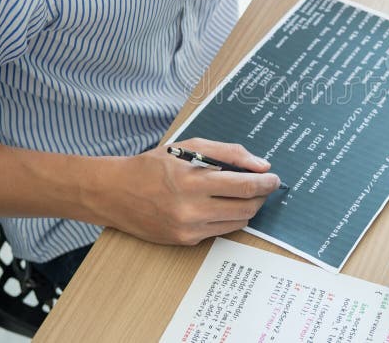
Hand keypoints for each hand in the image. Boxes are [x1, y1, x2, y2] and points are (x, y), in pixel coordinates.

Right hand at [88, 138, 279, 245]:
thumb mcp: (189, 147)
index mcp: (193, 180)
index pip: (245, 186)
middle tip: (264, 185)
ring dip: (248, 208)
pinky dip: (229, 218)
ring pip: (238, 222)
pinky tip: (223, 206)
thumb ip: (229, 153)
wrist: (114, 192)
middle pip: (246, 207)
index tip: (274, 178)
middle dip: (261, 196)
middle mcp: (192, 208)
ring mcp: (189, 228)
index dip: (266, 182)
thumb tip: (262, 165)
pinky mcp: (185, 241)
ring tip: (243, 194)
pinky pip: (221, 231)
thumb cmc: (153, 165)